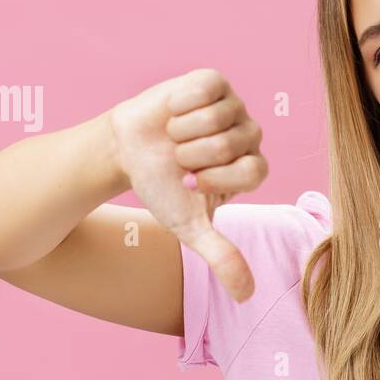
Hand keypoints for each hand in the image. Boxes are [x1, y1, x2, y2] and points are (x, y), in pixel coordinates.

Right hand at [107, 68, 267, 301]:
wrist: (126, 152)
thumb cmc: (161, 188)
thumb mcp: (190, 225)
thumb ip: (221, 256)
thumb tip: (246, 297)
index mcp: (252, 168)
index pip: (253, 171)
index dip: (215, 178)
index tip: (192, 182)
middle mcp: (250, 135)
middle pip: (231, 144)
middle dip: (192, 156)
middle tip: (179, 158)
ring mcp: (234, 106)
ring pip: (216, 117)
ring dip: (181, 132)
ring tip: (174, 137)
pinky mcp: (213, 82)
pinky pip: (205, 89)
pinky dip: (179, 104)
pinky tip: (172, 113)